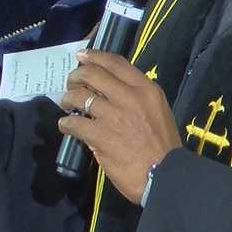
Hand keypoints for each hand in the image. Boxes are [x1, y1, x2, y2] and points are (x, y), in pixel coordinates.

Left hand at [59, 49, 181, 203]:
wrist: (165, 175)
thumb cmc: (163, 146)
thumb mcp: (158, 111)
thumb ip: (137, 98)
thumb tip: (110, 94)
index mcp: (146, 89)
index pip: (116, 63)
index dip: (95, 56)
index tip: (82, 56)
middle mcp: (128, 96)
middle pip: (93, 74)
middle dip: (76, 75)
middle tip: (71, 83)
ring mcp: (113, 115)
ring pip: (80, 96)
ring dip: (68, 98)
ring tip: (66, 104)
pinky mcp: (100, 135)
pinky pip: (75, 123)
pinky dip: (66, 123)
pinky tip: (66, 126)